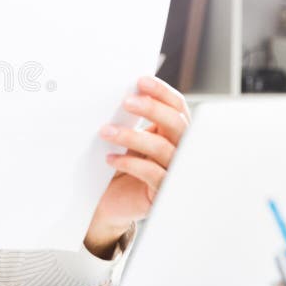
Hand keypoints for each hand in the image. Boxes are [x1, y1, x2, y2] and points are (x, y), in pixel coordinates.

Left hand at [84, 76, 191, 258]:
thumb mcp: (127, 141)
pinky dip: (129, 163)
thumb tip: (122, 94)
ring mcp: (174, 173)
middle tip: (127, 101)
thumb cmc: (120, 168)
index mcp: (172, 134)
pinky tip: (110, 158)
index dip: (162, 93)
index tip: (141, 81)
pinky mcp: (162, 193)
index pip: (177, 108)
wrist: (110, 204)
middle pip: (176, 125)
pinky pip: (151, 174)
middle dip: (152, 109)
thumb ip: (130, 121)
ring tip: (106, 131)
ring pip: (162, 148)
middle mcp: (179, 151)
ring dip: (132, 136)